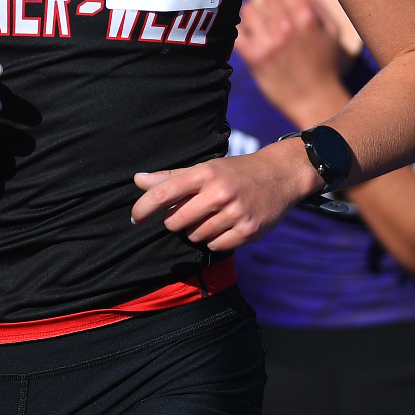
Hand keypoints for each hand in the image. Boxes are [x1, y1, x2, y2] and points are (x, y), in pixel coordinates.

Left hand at [128, 140, 321, 251]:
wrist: (280, 175)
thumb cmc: (235, 172)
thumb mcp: (205, 168)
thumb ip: (171, 177)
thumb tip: (138, 180)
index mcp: (205, 173)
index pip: (163, 193)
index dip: (143, 208)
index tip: (135, 219)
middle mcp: (220, 192)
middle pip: (176, 222)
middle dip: (175, 222)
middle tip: (188, 213)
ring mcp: (236, 213)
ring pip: (195, 236)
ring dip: (196, 231)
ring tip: (211, 217)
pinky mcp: (249, 231)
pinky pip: (215, 246)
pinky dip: (214, 240)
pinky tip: (224, 227)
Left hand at [235, 0, 352, 128]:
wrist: (313, 99)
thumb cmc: (324, 65)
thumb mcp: (332, 33)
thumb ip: (318, 7)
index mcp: (306, 18)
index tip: (288, 8)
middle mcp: (285, 26)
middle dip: (272, 8)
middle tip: (276, 21)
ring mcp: (267, 41)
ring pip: (248, 9)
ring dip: (253, 17)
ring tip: (260, 27)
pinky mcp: (253, 56)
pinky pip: (235, 31)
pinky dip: (239, 32)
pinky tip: (247, 37)